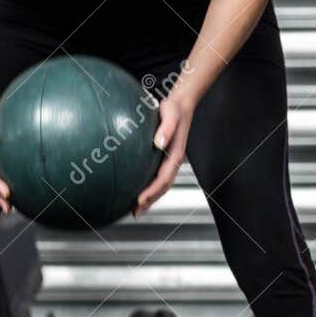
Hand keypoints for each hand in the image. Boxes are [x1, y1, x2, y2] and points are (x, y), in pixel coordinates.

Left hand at [133, 96, 194, 216]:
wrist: (182, 104)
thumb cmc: (175, 108)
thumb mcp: (171, 114)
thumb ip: (166, 128)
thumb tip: (158, 143)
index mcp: (176, 155)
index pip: (164, 179)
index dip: (152, 192)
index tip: (140, 201)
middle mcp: (173, 161)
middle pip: (162, 187)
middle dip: (150, 201)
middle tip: (135, 213)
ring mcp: (169, 160)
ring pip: (160, 184)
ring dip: (149, 197)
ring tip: (135, 208)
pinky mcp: (164, 156)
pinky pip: (155, 175)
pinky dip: (147, 185)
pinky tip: (134, 186)